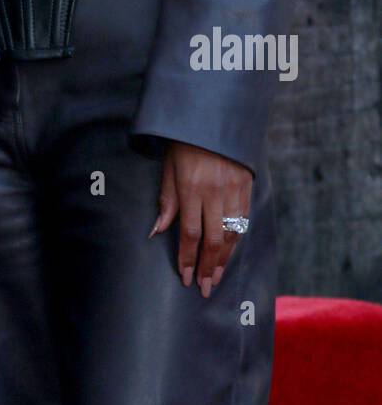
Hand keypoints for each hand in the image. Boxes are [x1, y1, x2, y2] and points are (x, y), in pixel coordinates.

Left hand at [149, 141, 251, 297]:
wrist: (213, 115)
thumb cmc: (184, 142)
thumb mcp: (168, 167)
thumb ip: (166, 200)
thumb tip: (156, 231)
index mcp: (191, 188)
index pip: (190, 234)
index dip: (188, 259)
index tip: (186, 278)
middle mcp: (214, 192)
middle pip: (212, 240)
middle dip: (208, 268)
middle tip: (205, 288)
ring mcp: (233, 189)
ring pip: (231, 234)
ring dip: (224, 259)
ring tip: (217, 277)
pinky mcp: (247, 185)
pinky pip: (244, 220)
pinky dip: (237, 240)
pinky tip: (230, 253)